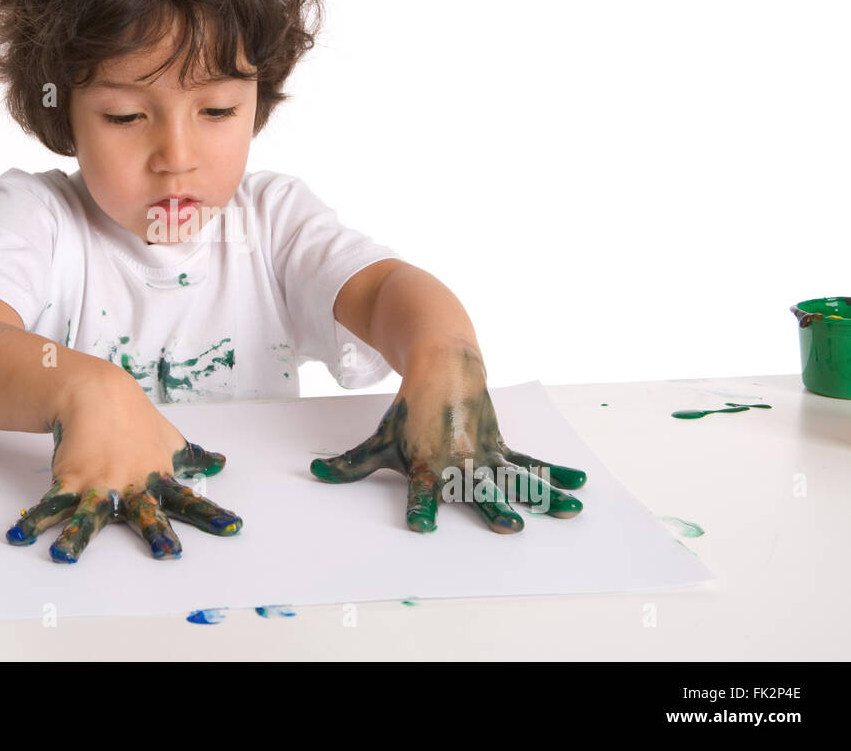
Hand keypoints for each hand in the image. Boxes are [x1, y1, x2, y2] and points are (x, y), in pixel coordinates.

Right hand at [5, 378, 242, 561]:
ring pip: (90, 514)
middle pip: (146, 513)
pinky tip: (19, 535)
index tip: (232, 527)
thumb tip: (220, 464)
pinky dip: (34, 520)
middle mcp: (131, 484)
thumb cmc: (134, 422)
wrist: (95, 394)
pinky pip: (52, 504)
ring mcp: (99, 483)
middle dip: (157, 534)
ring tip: (64, 557)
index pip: (189, 499)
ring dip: (76, 536)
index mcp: (157, 478)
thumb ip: (191, 458)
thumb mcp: (168, 439)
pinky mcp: (70, 479)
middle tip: (168, 554)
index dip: (210, 514)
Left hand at [310, 343, 585, 532]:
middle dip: (493, 509)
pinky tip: (578, 486)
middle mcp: (459, 464)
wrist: (443, 366)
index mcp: (427, 466)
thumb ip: (352, 465)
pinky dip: (555, 474)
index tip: (421, 527)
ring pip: (515, 481)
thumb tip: (315, 473)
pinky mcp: (501, 448)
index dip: (419, 510)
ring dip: (542, 496)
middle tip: (509, 526)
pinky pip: (530, 464)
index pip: (420, 494)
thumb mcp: (380, 439)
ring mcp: (485, 456)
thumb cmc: (409, 412)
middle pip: (477, 492)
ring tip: (569, 510)